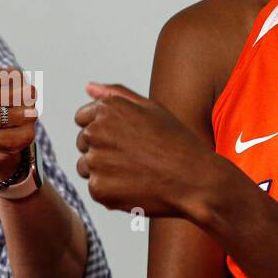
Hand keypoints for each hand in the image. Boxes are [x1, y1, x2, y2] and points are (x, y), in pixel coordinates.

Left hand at [74, 81, 214, 219]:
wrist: (194, 180)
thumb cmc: (177, 143)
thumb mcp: (151, 108)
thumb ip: (115, 94)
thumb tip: (89, 87)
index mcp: (107, 109)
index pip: (83, 118)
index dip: (104, 129)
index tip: (124, 138)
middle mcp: (96, 132)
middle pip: (83, 142)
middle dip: (101, 149)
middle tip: (134, 157)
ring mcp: (96, 161)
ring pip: (86, 166)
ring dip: (103, 170)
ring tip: (135, 172)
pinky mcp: (98, 188)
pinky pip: (96, 188)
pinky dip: (111, 190)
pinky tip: (135, 186)